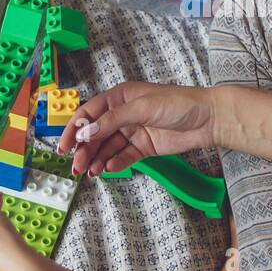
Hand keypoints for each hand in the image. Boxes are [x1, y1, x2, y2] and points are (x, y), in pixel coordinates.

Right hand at [57, 81, 217, 176]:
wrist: (208, 119)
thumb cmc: (178, 103)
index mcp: (120, 97)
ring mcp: (134, 131)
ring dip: (97, 159)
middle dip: (84, 150)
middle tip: (75, 167)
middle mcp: (123, 114)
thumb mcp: (142, 107)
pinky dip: (115, 163)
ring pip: (108, 147)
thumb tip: (85, 131)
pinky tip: (108, 170)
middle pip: (96, 133)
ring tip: (90, 173)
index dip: (73, 129)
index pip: (89, 113)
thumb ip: (113, 120)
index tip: (63, 146)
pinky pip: (124, 156)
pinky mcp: (144, 147)